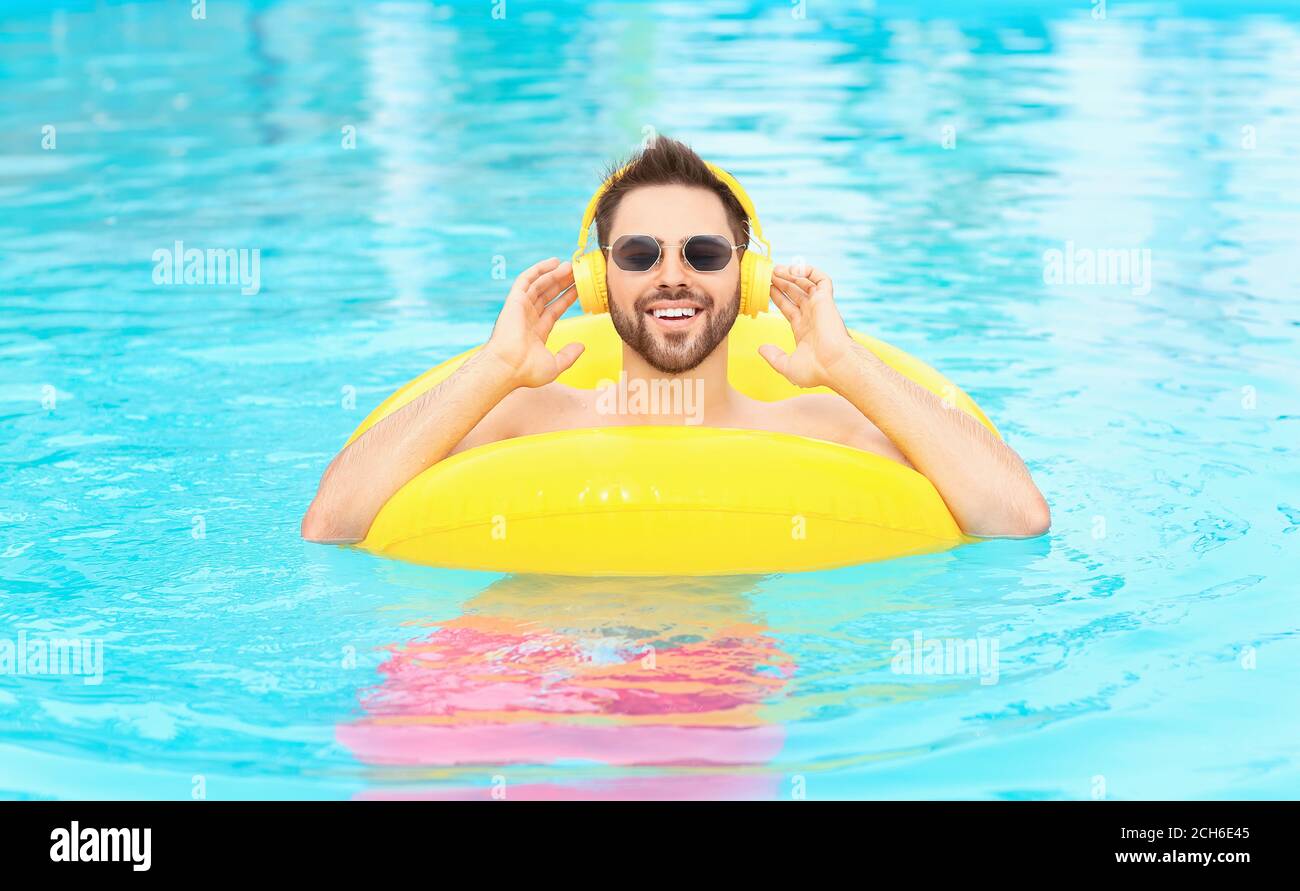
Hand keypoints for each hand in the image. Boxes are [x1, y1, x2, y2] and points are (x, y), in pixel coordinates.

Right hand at [483, 258, 584, 387]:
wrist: (508, 366)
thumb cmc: (527, 371)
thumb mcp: (554, 365)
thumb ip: (569, 355)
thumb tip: (581, 346)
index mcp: (536, 332)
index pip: (554, 310)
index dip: (567, 298)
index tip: (579, 288)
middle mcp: (527, 318)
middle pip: (547, 295)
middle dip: (562, 283)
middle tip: (577, 272)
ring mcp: (520, 308)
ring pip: (539, 285)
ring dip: (554, 274)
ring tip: (570, 265)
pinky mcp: (514, 300)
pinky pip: (527, 280)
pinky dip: (539, 269)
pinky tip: (554, 263)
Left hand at [759, 264, 855, 388]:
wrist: (834, 365)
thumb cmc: (815, 370)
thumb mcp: (787, 366)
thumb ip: (773, 357)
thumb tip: (761, 348)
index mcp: (803, 329)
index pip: (789, 307)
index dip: (778, 296)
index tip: (767, 287)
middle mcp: (812, 316)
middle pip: (796, 293)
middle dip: (783, 282)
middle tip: (770, 273)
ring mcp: (819, 307)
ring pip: (806, 284)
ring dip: (791, 274)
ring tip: (776, 270)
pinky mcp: (826, 300)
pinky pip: (821, 280)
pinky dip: (810, 271)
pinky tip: (794, 270)